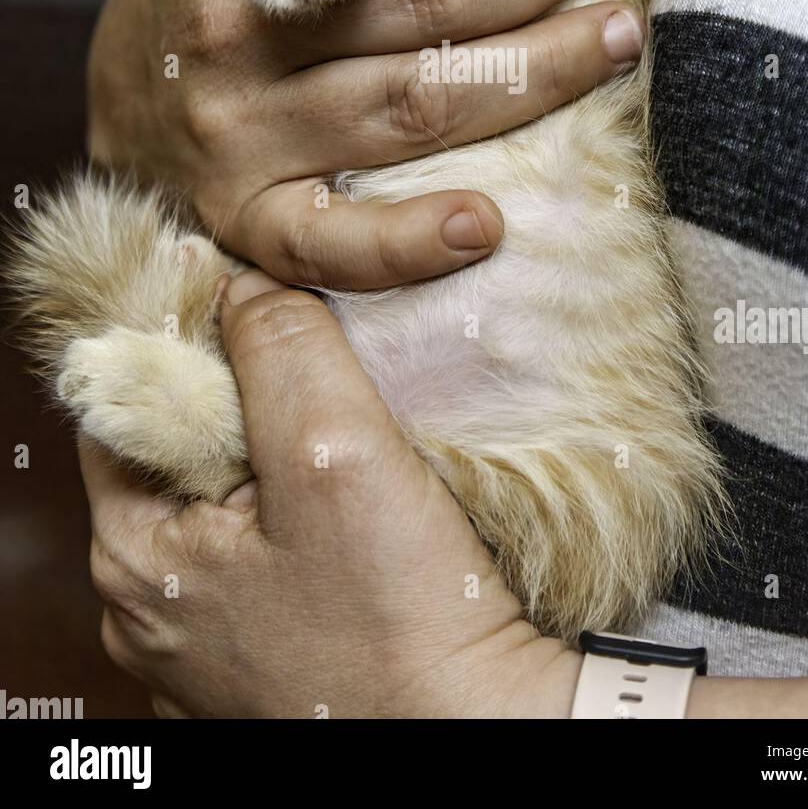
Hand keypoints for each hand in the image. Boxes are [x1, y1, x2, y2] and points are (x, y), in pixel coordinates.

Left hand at [82, 269, 807, 719]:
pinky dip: (299, 509)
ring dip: (277, 450)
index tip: (251, 291)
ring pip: (227, 497)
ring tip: (343, 417)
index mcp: (134, 554)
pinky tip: (355, 494)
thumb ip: (280, 346)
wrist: (477, 735)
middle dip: (241, 390)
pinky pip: (264, 550)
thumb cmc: (401, 622)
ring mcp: (207, 636)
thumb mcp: (334, 449)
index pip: (125, 399)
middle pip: (177, 447)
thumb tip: (241, 278)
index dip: (187, 333)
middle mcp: (151, 603)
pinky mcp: (265, 652)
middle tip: (314, 352)